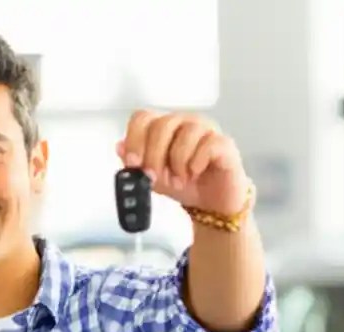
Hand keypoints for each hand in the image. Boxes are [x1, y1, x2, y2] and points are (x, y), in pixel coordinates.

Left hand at [116, 110, 250, 215]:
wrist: (212, 202)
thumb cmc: (185, 184)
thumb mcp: (153, 178)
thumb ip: (136, 163)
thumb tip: (119, 147)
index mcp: (164, 128)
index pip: (143, 117)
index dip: (134, 139)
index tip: (133, 163)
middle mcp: (184, 123)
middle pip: (162, 125)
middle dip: (154, 156)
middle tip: (155, 177)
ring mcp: (205, 129)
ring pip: (186, 133)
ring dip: (177, 163)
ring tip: (179, 180)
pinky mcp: (224, 143)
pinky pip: (208, 145)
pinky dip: (197, 163)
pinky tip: (195, 173)